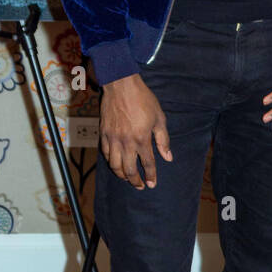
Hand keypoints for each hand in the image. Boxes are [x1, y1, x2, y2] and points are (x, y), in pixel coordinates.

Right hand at [100, 73, 171, 188]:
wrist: (121, 85)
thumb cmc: (143, 100)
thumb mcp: (159, 118)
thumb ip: (163, 140)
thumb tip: (168, 157)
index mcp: (142, 139)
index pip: (148, 164)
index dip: (151, 176)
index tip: (152, 184)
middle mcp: (126, 142)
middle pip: (129, 170)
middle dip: (135, 181)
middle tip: (140, 186)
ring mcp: (113, 138)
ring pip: (114, 165)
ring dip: (121, 175)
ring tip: (127, 179)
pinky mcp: (103, 133)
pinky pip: (105, 153)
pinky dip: (110, 162)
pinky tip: (115, 164)